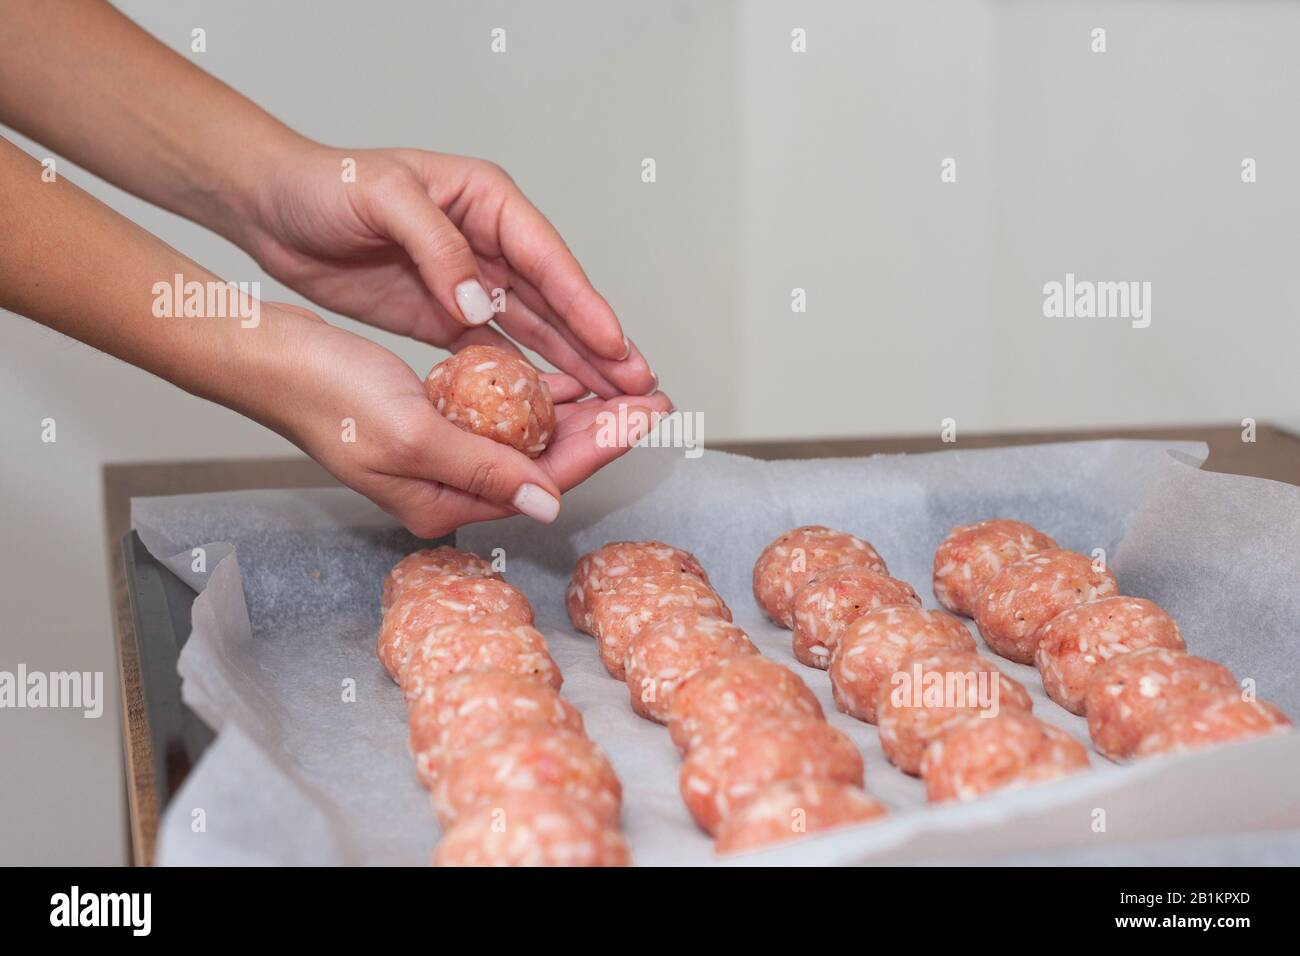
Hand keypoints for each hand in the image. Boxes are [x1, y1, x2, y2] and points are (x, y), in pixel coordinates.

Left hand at [239, 144, 655, 399]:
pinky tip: (553, 405)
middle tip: (640, 389)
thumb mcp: (381, 198)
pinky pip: (497, 350)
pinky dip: (526, 377)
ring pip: (536, 330)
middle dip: (599, 347)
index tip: (616, 347)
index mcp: (487, 201)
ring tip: (613, 402)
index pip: (549, 260)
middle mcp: (489, 241)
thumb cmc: (324, 185)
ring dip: (574, 367)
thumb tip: (481, 303)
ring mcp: (470, 281)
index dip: (587, 306)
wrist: (272, 206)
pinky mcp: (445, 313)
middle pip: (557, 301)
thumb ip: (437, 248)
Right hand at [253, 304, 669, 537]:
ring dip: (577, 413)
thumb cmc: (324, 395)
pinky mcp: (434, 427)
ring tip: (626, 389)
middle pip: (546, 462)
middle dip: (604, 430)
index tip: (647, 416)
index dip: (602, 446)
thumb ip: (482, 468)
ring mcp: (442, 459)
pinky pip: (500, 418)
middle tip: (656, 400)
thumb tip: (548, 501)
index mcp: (443, 503)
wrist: (270, 358)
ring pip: (528, 439)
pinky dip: (534, 398)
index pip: (544, 479)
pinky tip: (565, 379)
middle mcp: (448, 489)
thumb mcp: (411, 433)